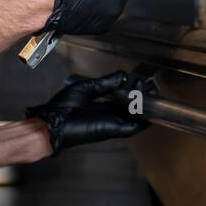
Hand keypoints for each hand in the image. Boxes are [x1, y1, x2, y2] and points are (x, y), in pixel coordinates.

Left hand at [25, 70, 150, 155]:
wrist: (54, 121)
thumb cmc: (62, 107)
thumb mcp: (86, 88)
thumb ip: (105, 83)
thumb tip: (120, 75)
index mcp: (100, 107)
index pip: (121, 99)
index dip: (130, 90)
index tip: (135, 79)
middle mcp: (108, 116)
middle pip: (131, 108)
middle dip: (141, 96)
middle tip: (146, 86)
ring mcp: (112, 124)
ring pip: (135, 117)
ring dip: (144, 106)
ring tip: (151, 93)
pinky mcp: (113, 130)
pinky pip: (133, 127)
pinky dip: (143, 119)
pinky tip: (149, 110)